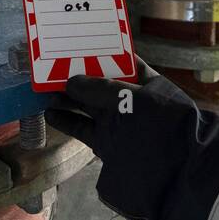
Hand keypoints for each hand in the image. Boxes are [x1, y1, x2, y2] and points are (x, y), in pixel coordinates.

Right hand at [47, 68, 218, 219]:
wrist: (175, 175)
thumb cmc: (157, 124)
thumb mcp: (130, 99)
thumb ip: (100, 89)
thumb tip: (70, 81)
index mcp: (146, 83)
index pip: (123, 62)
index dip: (101, 52)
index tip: (77, 44)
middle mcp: (132, 102)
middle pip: (101, 83)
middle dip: (78, 75)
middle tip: (49, 67)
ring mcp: (120, 125)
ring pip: (89, 106)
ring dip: (68, 98)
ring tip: (43, 89)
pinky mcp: (108, 146)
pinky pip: (85, 129)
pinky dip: (68, 121)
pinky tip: (50, 113)